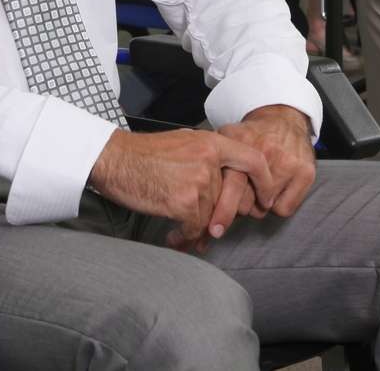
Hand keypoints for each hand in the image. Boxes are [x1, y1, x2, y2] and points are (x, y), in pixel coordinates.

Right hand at [90, 129, 272, 247]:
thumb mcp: (184, 142)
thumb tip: (225, 180)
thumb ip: (208, 157)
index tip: (266, 199)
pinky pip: (194, 227)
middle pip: (231, 198)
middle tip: (215, 232)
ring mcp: (198, 181)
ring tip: (184, 237)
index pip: (254, 160)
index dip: (266, 181)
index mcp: (212, 142)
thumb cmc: (144, 154)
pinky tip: (174, 238)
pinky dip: (184, 237)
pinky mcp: (184, 201)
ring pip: (211, 216)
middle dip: (224, 219)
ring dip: (198, 232)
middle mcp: (209, 159)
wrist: (114, 159)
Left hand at [217, 105, 315, 218]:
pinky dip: (277, 206)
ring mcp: (286, 161)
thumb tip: (200, 199)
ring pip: (264, 208)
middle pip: (245, 202)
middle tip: (240, 197)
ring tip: (259, 189)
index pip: (230, 184)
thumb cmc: (252, 136)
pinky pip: (284, 209)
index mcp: (239, 141)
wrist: (283, 118)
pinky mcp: (305, 172)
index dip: (222, 209)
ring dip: (259, 205)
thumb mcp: (227, 139)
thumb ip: (211, 161)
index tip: (215, 227)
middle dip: (239, 206)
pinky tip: (275, 191)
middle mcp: (264, 150)